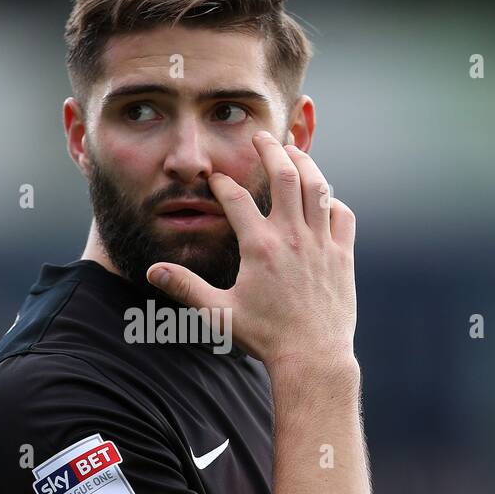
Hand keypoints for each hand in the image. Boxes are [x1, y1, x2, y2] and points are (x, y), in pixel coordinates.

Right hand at [145, 131, 356, 368]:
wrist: (313, 357)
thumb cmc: (265, 337)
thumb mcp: (219, 313)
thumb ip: (186, 288)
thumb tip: (152, 272)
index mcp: (260, 247)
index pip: (235, 199)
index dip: (221, 184)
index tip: (215, 180)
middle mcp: (292, 237)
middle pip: (284, 175)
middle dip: (271, 149)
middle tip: (260, 136)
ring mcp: (321, 243)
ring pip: (317, 187)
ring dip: (305, 163)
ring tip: (293, 151)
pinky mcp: (342, 256)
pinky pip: (342, 215)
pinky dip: (332, 201)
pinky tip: (323, 198)